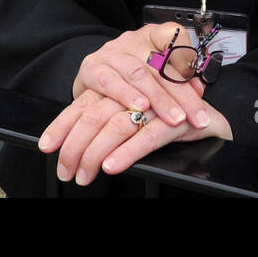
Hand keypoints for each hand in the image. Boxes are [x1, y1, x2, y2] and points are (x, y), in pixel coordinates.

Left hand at [39, 87, 232, 186]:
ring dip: (96, 153)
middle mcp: (134, 87)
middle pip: (95, 114)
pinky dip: (127, 152)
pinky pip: (146, 135)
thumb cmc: (168, 113)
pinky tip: (112, 166)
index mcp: (120, 82)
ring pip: (117, 123)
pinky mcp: (175, 118)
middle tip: (67, 171)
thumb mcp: (133, 110)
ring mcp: (155, 101)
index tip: (47, 147)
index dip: (63, 125)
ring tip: (85, 174)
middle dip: (76, 146)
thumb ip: (108, 117)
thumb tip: (75, 145)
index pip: (84, 104)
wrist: (211, 114)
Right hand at [69, 22, 209, 132]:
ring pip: (138, 74)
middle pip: (160, 64)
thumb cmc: (131, 79)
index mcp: (152, 36)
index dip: (188, 57)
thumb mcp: (156, 74)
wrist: (93, 80)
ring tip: (174, 118)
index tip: (200, 83)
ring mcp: (110, 53)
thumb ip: (178, 81)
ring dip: (159, 99)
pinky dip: (126, 95)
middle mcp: (131, 40)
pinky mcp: (92, 68)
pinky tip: (140, 107)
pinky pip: (110, 81)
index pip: (174, 35)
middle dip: (181, 94)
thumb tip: (198, 92)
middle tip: (196, 117)